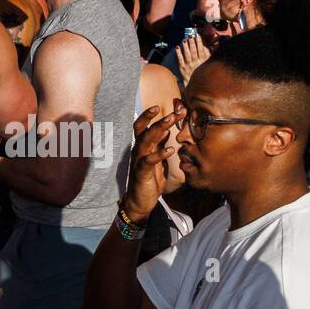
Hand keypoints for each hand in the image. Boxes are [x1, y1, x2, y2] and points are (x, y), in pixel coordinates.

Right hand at [123, 104, 181, 222]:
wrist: (140, 201)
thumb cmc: (149, 179)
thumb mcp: (157, 159)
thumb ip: (159, 145)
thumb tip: (167, 130)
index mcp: (142, 147)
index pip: (145, 126)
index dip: (154, 115)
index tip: (170, 107)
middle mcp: (138, 150)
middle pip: (143, 129)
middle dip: (155, 118)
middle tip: (171, 110)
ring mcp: (139, 160)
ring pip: (146, 141)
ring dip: (158, 130)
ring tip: (171, 123)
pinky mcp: (141, 172)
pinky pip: (149, 161)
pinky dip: (159, 154)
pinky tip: (170, 150)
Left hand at [176, 33, 210, 84]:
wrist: (196, 83)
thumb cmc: (201, 71)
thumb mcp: (207, 63)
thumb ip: (207, 55)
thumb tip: (204, 46)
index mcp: (203, 61)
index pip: (201, 50)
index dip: (199, 42)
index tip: (197, 36)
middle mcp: (196, 63)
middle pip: (194, 51)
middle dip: (192, 43)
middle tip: (190, 36)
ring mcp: (188, 65)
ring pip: (187, 54)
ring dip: (185, 46)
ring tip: (184, 40)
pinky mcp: (182, 67)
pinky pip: (180, 59)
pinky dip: (178, 53)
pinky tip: (177, 47)